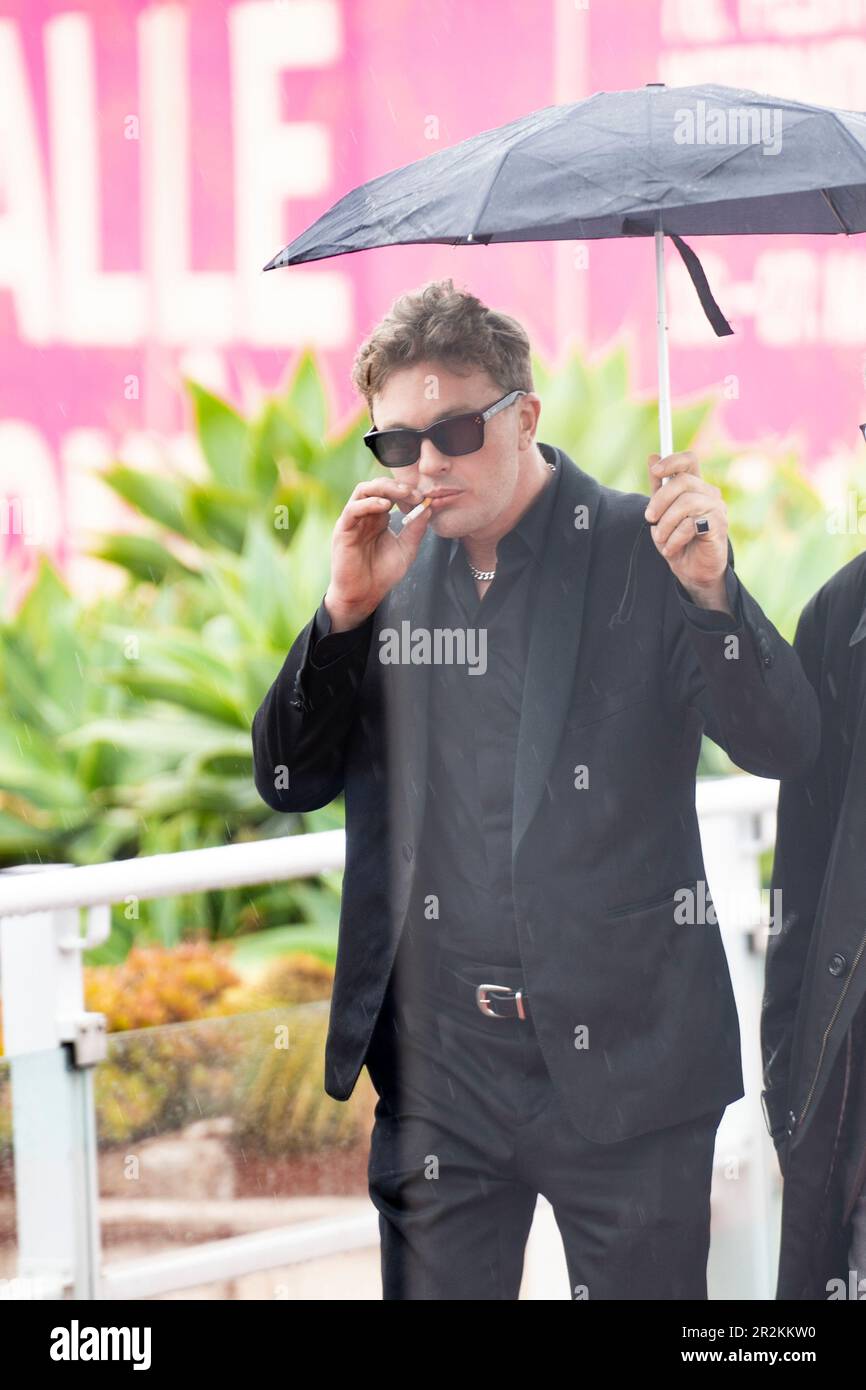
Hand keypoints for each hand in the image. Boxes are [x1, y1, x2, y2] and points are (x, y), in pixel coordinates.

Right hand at [324, 478, 430, 630]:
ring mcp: (353, 521)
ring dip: (384, 488)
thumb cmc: (382, 574)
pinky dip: (369, 504)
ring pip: (363, 491)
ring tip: (402, 494)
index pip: (390, 493)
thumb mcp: (406, 550)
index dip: (407, 492)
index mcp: (379, 517)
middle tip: (415, 494)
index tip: (423, 498)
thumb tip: (428, 508)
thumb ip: (416, 530)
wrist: (364, 595)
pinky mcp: (343, 530)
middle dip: (397, 486)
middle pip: (377, 486)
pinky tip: (385, 507)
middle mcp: (365, 515)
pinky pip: (353, 509)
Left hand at [644, 451, 730, 612]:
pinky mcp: (718, 526)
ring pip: (686, 503)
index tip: (655, 471)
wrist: (693, 571)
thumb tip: (652, 456)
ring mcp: (716, 508)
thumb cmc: (678, 541)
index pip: (689, 460)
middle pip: (683, 481)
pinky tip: (670, 548)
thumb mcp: (661, 514)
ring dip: (666, 524)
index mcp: (695, 487)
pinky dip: (674, 538)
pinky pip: (691, 524)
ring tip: (661, 540)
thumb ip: (658, 488)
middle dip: (660, 500)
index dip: (672, 461)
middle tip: (649, 518)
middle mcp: (708, 493)